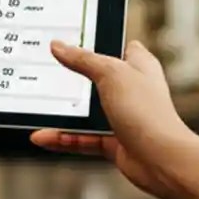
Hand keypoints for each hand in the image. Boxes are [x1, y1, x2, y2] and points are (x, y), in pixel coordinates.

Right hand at [31, 40, 198, 198]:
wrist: (161, 160)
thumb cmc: (148, 113)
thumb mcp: (110, 74)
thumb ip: (82, 59)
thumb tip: (58, 46)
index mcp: (138, 65)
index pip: (117, 46)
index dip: (96, 42)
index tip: (69, 38)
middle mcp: (132, 90)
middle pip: (96, 79)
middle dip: (73, 79)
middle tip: (46, 72)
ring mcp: (123, 117)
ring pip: (86, 112)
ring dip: (63, 113)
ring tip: (37, 108)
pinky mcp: (115, 141)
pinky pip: (83, 137)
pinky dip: (63, 138)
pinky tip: (43, 136)